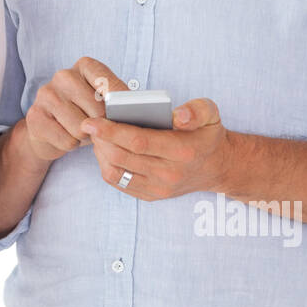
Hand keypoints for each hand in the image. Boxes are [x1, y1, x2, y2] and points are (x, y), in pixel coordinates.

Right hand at [22, 56, 127, 165]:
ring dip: (85, 137)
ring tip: (78, 131)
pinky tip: (65, 136)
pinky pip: (67, 141)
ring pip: (82, 128)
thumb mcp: (103, 103)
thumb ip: (116, 103)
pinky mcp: (34, 116)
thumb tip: (126, 113)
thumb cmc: (83, 114)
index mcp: (84, 66)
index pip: (108, 83)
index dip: (121, 103)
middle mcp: (63, 75)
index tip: (127, 114)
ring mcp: (46, 94)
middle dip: (102, 125)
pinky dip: (71, 145)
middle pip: (97, 110)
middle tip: (95, 126)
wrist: (48, 131)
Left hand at [80, 97, 231, 200]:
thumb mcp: (210, 113)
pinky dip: (107, 166)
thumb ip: (196, 110)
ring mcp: (159, 188)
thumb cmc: (207, 134)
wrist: (216, 166)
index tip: (92, 122)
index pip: (139, 141)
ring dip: (101, 154)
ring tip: (98, 137)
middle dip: (100, 140)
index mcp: (182, 151)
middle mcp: (169, 174)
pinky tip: (106, 151)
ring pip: (116, 173)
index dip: (112, 131)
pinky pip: (120, 183)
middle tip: (89, 124)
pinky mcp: (151, 196)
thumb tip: (178, 115)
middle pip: (122, 158)